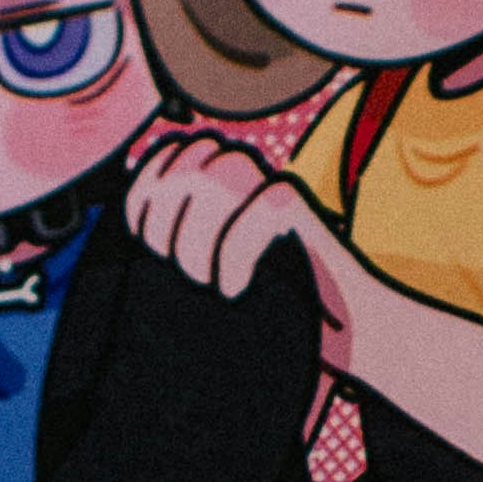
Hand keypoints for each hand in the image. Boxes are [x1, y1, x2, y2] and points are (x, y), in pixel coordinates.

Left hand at [132, 119, 344, 329]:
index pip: (176, 154)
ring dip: (198, 230)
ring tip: (202, 281)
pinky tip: (233, 288)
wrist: (353, 328)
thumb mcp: (219, 279)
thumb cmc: (280, 310)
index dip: (147, 183)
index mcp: (228, 192)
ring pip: (227, 170)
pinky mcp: (311, 222)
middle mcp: (253, 187)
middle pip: (195, 157)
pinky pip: (270, 201)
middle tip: (175, 268)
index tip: (139, 234)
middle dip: (166, 210)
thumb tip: (128, 243)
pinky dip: (237, 247)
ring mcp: (283, 200)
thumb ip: (183, 254)